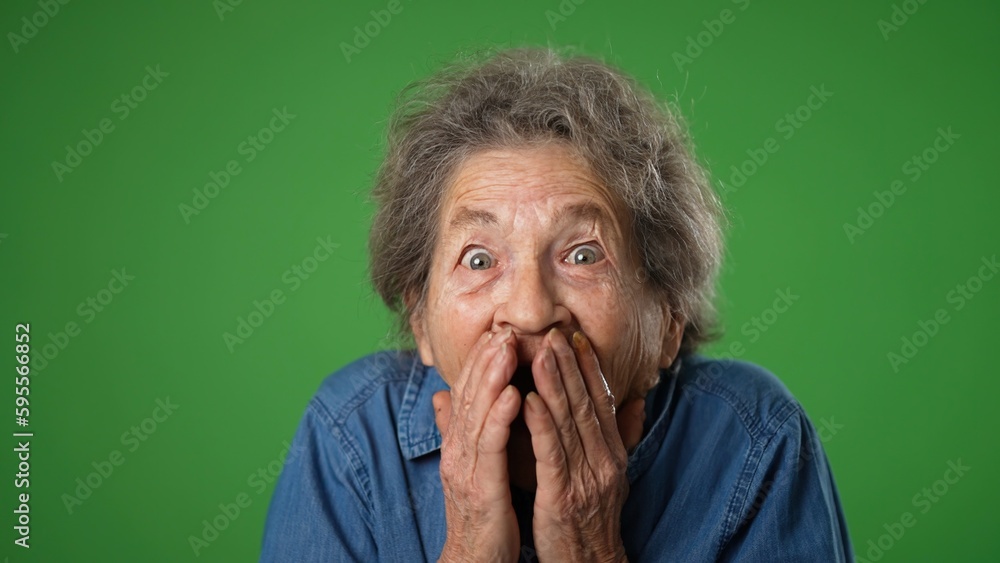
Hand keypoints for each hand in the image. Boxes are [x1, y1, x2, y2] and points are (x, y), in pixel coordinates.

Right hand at [433, 328, 522, 561]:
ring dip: (492, 376)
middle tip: (504, 326)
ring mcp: (464, 466)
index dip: (480, 359)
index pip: (466, 389)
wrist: (474, 559)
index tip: (498, 330)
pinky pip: (490, 445)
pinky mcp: (479, 486)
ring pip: (477, 411)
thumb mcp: (468, 464)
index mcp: (457, 441)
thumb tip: (441, 397)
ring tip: (509, 346)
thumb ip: (457, 430)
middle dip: (486, 357)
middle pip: (468, 393)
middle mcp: (456, 448)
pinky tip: (516, 394)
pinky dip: (501, 416)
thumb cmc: (480, 512)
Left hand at [523, 329, 644, 562]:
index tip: (575, 336)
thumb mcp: (613, 475)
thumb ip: (622, 437)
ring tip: (541, 352)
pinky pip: (551, 454)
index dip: (588, 367)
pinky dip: (541, 424)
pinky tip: (529, 400)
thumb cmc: (594, 519)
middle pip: (585, 403)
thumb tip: (636, 401)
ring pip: (569, 422)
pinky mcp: (564, 497)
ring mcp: (586, 478)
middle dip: (569, 365)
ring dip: (554, 384)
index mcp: (612, 453)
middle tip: (555, 331)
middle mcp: (604, 461)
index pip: (601, 401)